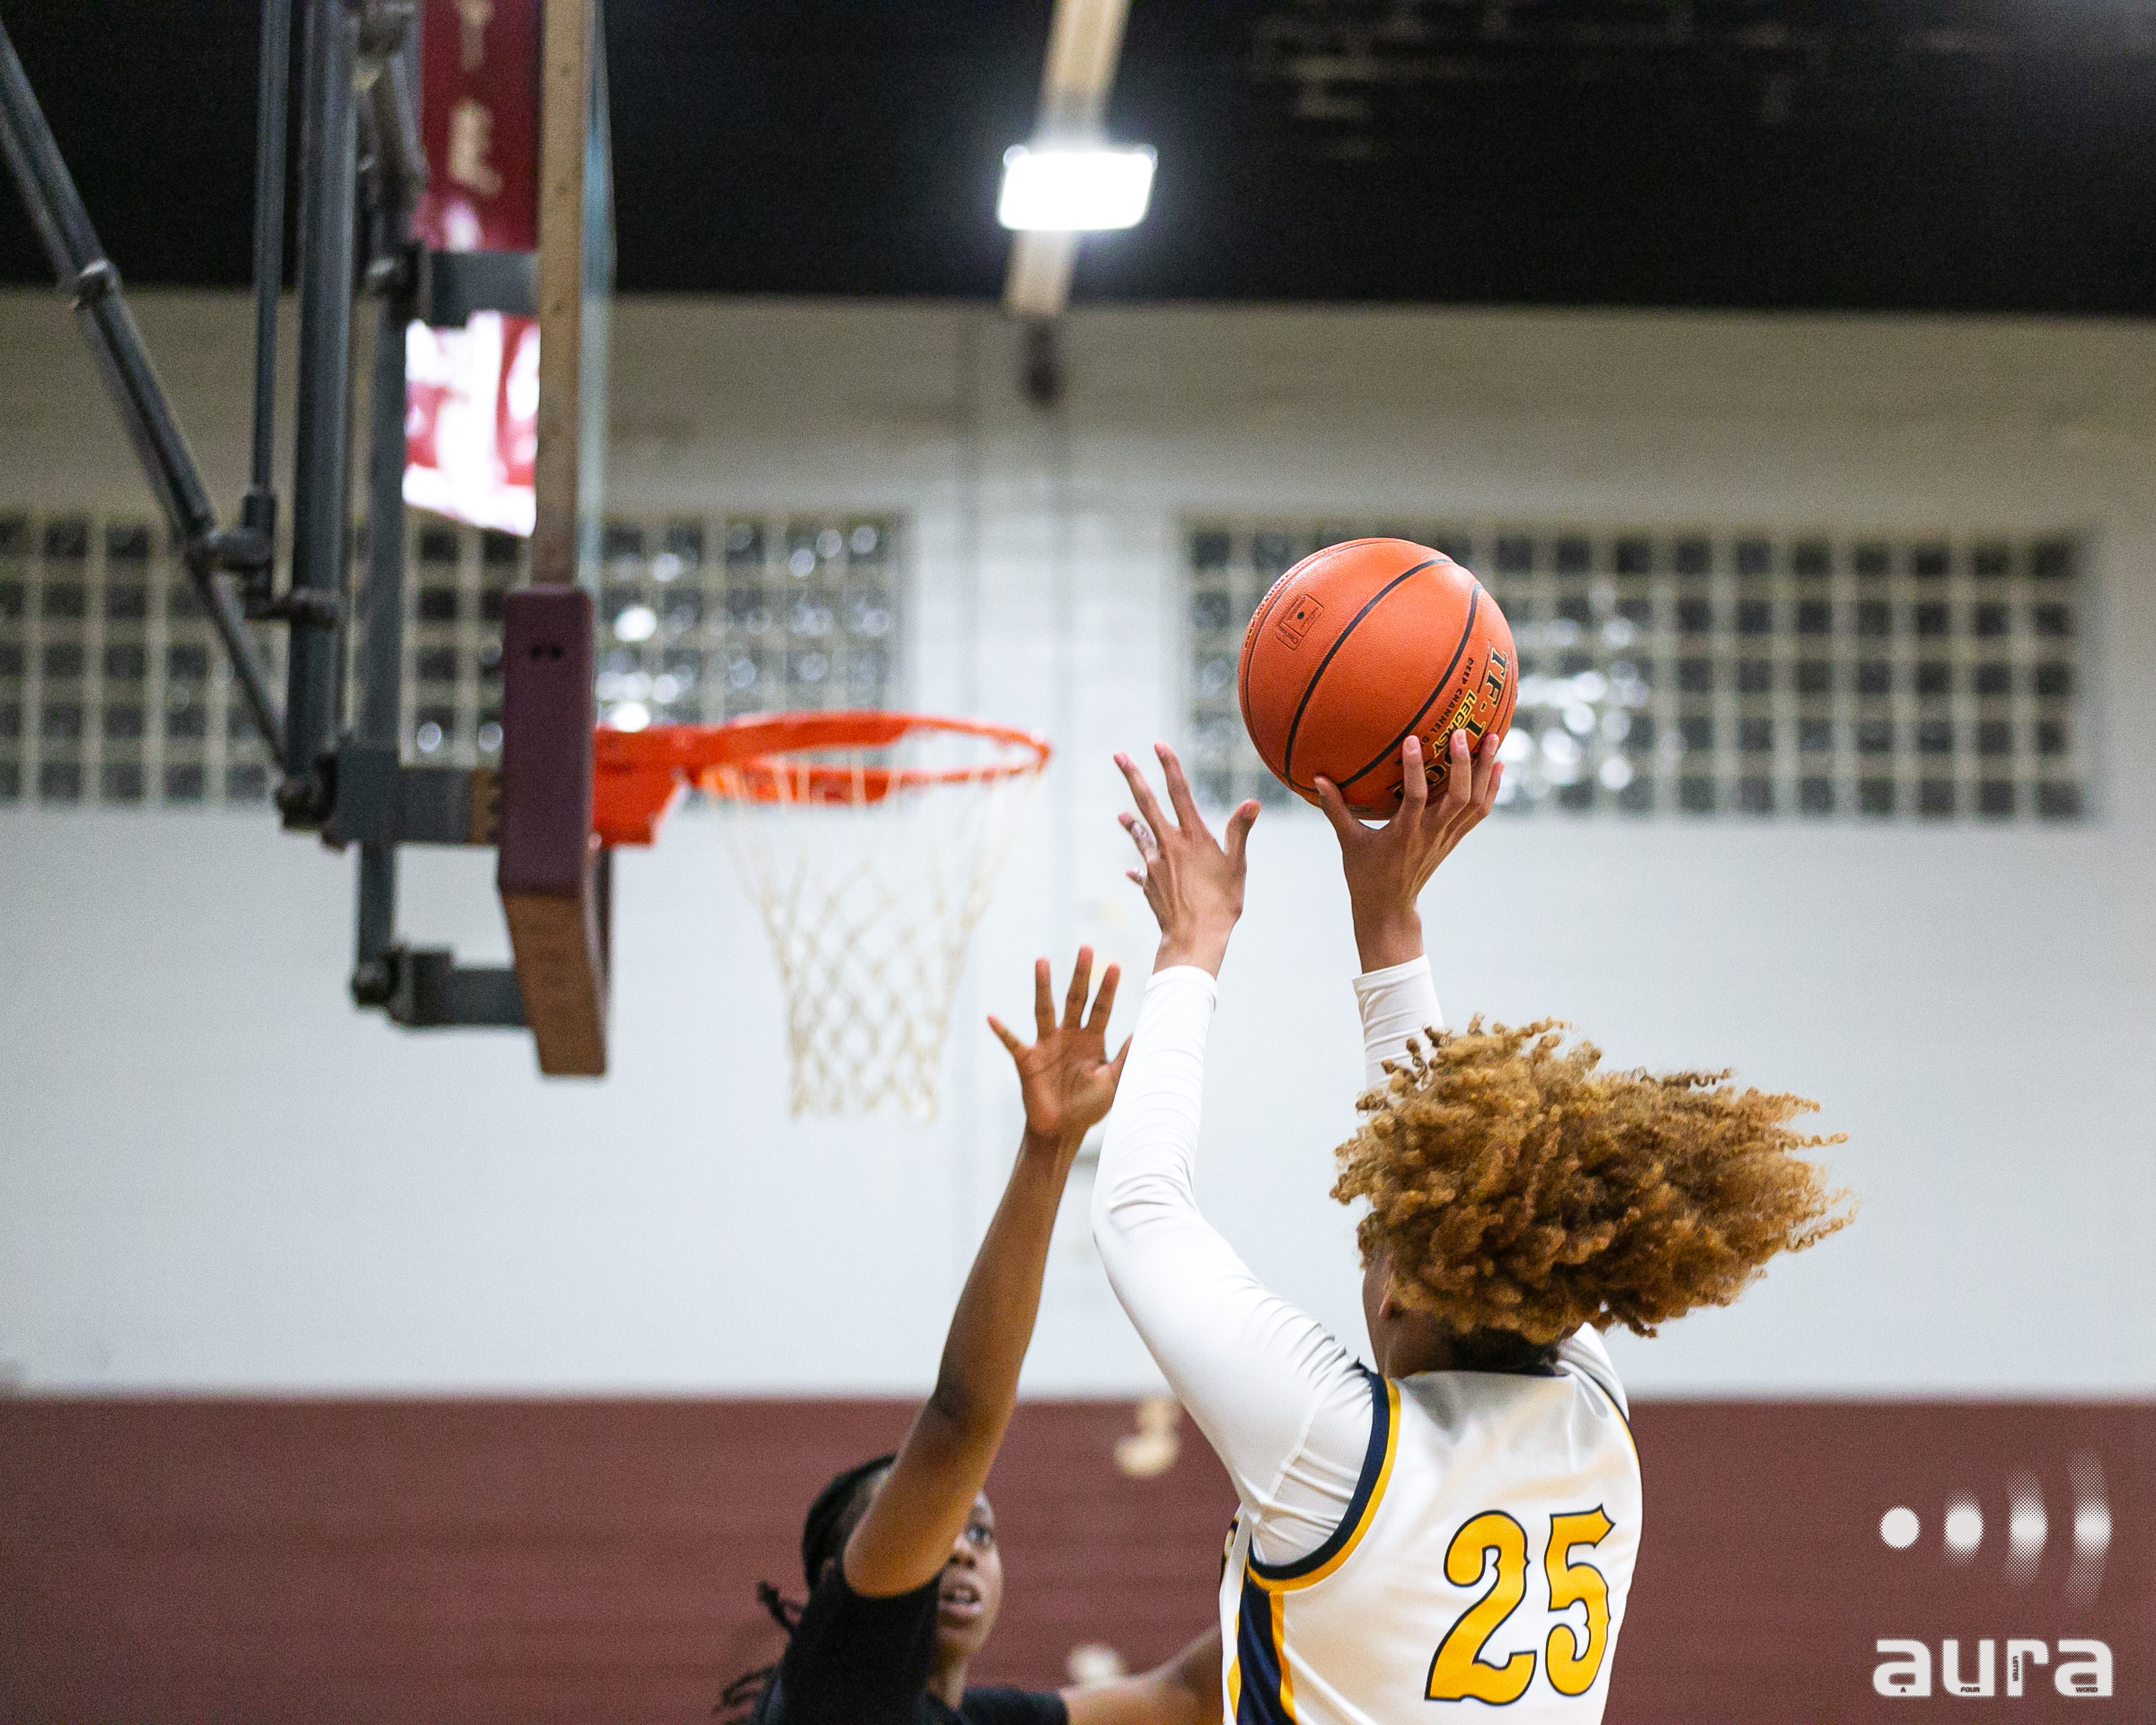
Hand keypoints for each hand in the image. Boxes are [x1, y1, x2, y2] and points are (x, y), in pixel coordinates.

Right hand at [988, 946, 1129, 1149]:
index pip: (1102, 1008)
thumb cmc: (1088, 1107)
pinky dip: (1002, 1031)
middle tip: (1087, 947)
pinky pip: (1012, 1042)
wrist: (1062, 1130)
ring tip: (1042, 960)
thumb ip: (1126, 1059)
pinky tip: (992, 1018)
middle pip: (1076, 998)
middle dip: (1081, 974)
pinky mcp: (1027, 1060)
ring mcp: (1047, 1045)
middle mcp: (1069, 1036)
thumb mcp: (1113, 1084)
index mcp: (1092, 1040)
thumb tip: (1142, 1034)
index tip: (1116, 965)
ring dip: (1043, 986)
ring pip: (1044, 1009)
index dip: (1108, 989)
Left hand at [1115, 744, 1258, 976]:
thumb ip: (1240, 832)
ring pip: (1140, 836)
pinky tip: (1132, 870)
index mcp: (1192, 836)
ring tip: (1120, 815)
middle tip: (1119, 755)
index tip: (1158, 744)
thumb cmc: (1221, 904)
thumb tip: (1253, 802)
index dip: (1169, 766)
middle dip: (1133, 776)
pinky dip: (1139, 868)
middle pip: (1147, 803)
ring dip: (1131, 823)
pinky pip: (1142, 872)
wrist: (1193, 938)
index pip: (1179, 792)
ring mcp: (1155, 865)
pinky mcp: (1150, 885)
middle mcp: (1169, 845)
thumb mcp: (1237, 866)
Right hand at [1314, 729, 1502, 970]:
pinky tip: (1498, 765)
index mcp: (1403, 834)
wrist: (1389, 907)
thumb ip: (1335, 809)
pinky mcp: (1454, 839)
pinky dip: (1491, 788)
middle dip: (1464, 764)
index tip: (1412, 739)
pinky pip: (1479, 813)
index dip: (1415, 768)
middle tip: (1462, 732)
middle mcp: (1430, 835)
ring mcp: (1446, 838)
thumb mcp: (1347, 842)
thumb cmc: (1365, 873)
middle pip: (1458, 798)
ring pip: (1475, 803)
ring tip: (1491, 738)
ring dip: (1485, 771)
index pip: (1414, 798)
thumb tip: (1317, 778)